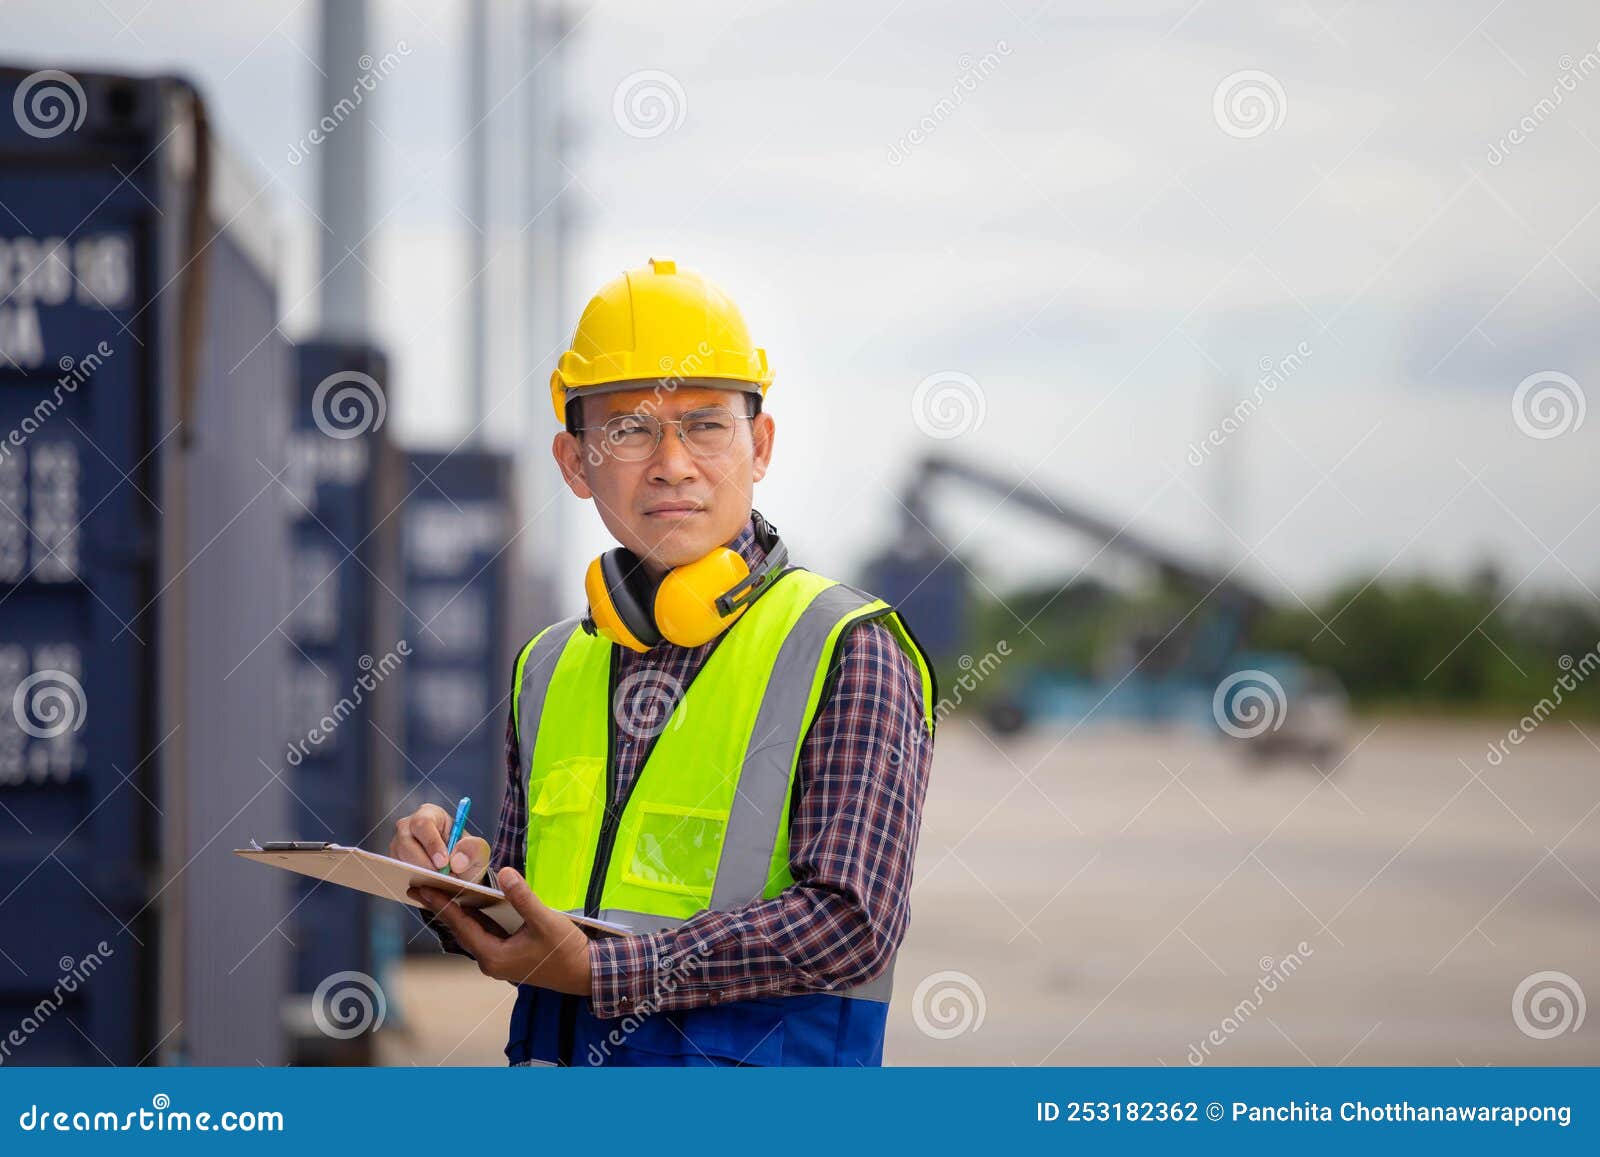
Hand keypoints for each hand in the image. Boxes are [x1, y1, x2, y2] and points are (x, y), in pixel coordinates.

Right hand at [390, 803, 490, 880]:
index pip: (423, 824)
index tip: (444, 862)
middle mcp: (408, 827)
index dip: (432, 844)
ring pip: (399, 860)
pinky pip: (398, 873)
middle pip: (405, 843)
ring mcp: (398, 845)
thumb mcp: (478, 850)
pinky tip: (429, 887)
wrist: (458, 873)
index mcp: (429, 814)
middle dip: (423, 863)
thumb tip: (456, 861)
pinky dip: (413, 882)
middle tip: (440, 877)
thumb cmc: (466, 854)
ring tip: (439, 882)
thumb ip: (473, 850)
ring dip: (419, 874)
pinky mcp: (395, 863)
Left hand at [408, 866, 592, 995]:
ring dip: (456, 911)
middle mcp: (490, 960)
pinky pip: (484, 932)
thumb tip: (505, 873)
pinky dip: (473, 916)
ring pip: (471, 931)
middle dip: (441, 907)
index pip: (461, 925)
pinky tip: (468, 902)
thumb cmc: (565, 950)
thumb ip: (523, 898)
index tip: (421, 889)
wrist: (584, 973)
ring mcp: (498, 958)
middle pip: (460, 929)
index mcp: (494, 956)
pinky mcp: (507, 954)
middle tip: (418, 887)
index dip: (441, 905)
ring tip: (437, 891)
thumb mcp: (545, 921)